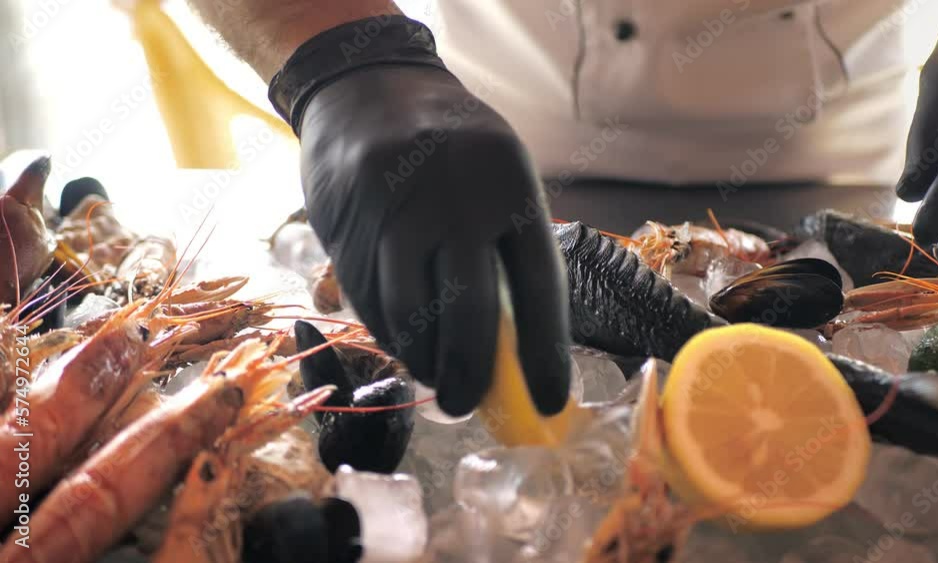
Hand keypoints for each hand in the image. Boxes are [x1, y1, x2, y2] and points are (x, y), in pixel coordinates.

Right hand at [269, 16, 570, 415]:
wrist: (366, 86)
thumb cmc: (450, 145)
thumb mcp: (497, 174)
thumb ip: (506, 246)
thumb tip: (515, 346)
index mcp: (512, 185)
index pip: (539, 286)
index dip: (545, 353)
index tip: (550, 402)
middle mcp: (456, 197)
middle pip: (468, 311)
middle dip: (470, 373)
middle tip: (468, 404)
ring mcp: (396, 210)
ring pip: (409, 314)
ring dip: (423, 358)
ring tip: (435, 374)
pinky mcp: (346, 223)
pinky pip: (367, 301)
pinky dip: (388, 332)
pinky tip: (402, 339)